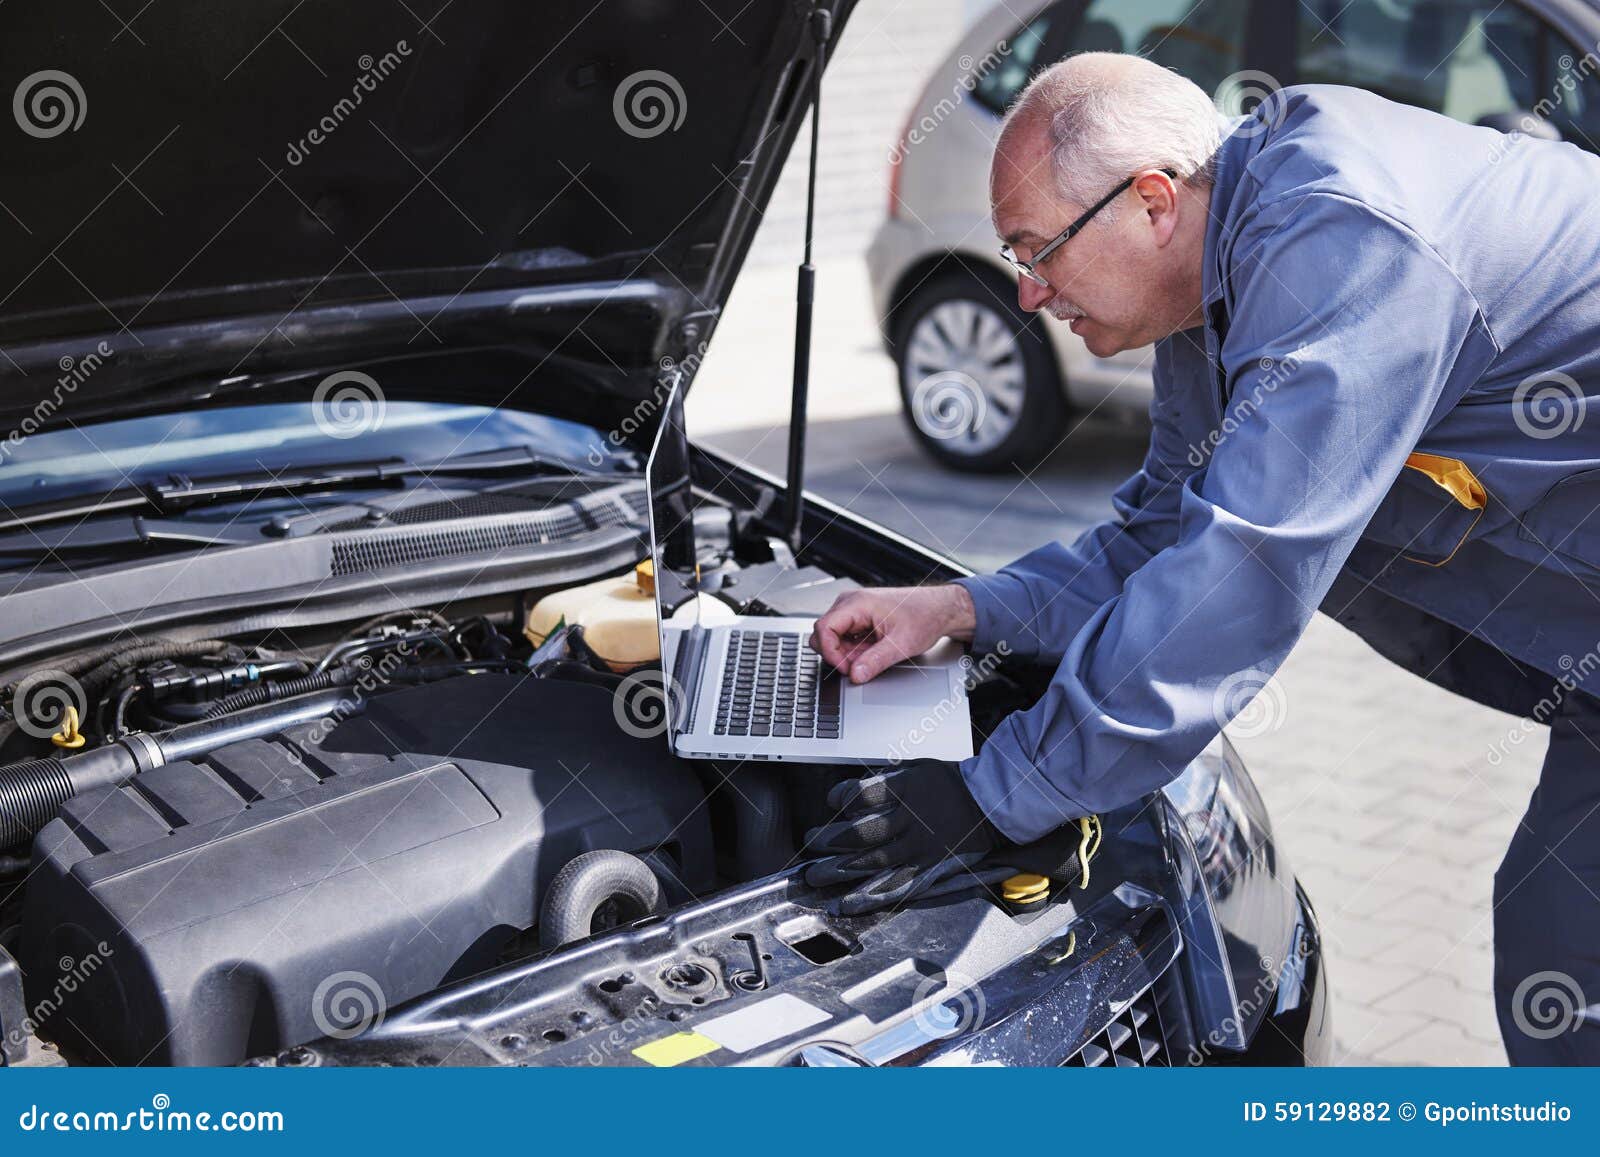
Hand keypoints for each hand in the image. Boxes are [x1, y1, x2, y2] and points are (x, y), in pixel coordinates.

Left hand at [802, 759, 997, 914]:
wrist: (993, 804)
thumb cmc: (952, 783)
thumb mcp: (919, 768)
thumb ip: (887, 780)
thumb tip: (853, 795)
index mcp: (906, 789)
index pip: (863, 794)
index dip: (842, 798)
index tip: (832, 801)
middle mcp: (910, 819)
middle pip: (861, 832)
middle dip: (830, 840)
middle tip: (810, 842)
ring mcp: (919, 846)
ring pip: (872, 861)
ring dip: (839, 870)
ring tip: (815, 875)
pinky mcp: (927, 867)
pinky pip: (894, 885)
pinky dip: (868, 897)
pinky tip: (847, 903)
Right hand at [809, 584, 975, 683]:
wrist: (939, 609)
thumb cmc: (924, 615)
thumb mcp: (901, 644)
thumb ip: (876, 661)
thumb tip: (856, 675)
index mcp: (858, 603)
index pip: (824, 628)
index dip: (830, 653)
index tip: (845, 668)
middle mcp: (851, 604)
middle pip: (824, 634)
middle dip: (838, 655)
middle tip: (859, 666)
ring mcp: (853, 611)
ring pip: (833, 638)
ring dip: (847, 654)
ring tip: (872, 656)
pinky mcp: (858, 619)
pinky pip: (844, 638)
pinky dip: (854, 650)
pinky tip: (872, 651)